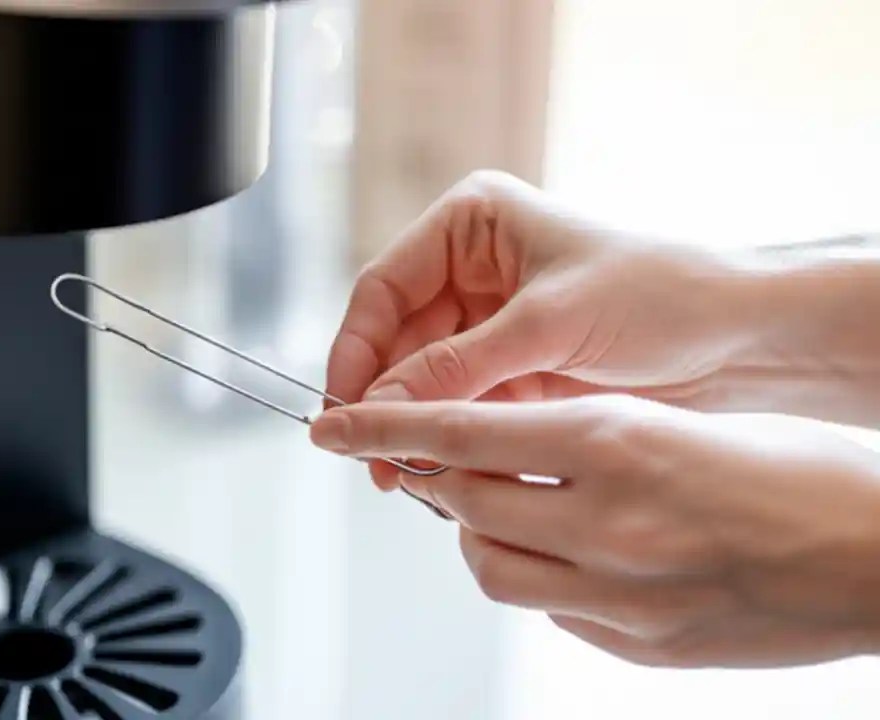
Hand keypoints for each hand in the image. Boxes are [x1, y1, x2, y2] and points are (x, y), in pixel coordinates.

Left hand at [310, 395, 879, 667]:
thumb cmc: (806, 475)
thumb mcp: (684, 423)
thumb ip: (587, 437)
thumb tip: (507, 443)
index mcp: (618, 445)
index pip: (463, 432)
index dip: (386, 426)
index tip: (332, 424)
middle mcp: (607, 524)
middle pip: (461, 503)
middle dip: (433, 479)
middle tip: (433, 459)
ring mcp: (622, 597)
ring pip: (489, 569)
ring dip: (477, 534)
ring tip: (503, 506)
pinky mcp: (640, 647)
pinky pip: (549, 613)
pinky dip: (535, 577)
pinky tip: (565, 552)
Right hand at [325, 170, 759, 489]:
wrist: (741, 340)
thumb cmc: (660, 295)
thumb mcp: (545, 326)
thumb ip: (455, 369)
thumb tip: (376, 409)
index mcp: (472, 223)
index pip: (384, 286)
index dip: (356, 349)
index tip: (343, 405)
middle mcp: (473, 267)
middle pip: (396, 338)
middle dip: (382, 397)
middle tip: (369, 454)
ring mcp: (490, 321)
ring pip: (422, 377)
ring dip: (412, 424)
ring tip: (400, 474)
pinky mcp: (512, 368)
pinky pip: (459, 403)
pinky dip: (448, 436)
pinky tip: (439, 467)